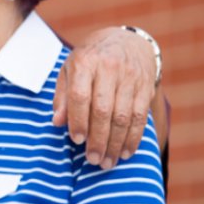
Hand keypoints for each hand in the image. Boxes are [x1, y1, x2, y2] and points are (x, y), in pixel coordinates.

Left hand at [53, 27, 156, 168]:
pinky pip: (141, 116)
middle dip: (98, 138)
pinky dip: (134, 137)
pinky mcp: (146, 87)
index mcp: (85, 62)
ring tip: (107, 162)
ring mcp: (130, 78)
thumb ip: (62, 96)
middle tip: (93, 160)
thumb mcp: (69, 70)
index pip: (80, 95)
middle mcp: (109, 69)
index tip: (76, 140)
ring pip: (124, 116)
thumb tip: (57, 122)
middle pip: (104, 110)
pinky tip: (126, 152)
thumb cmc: (89, 60)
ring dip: (116, 143)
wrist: (125, 41)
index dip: (78, 120)